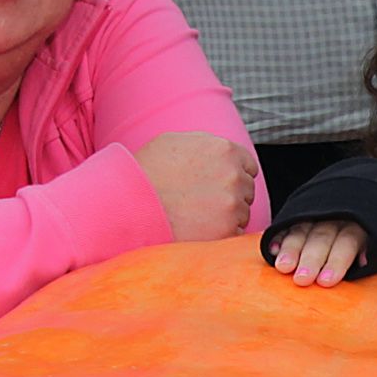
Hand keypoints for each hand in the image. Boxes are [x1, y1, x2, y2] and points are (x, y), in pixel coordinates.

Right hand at [135, 132, 256, 241]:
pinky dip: (221, 235)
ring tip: (195, 215)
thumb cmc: (146, 172)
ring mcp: (232, 204)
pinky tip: (198, 229)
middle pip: (247, 191)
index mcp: (225, 150)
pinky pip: (234, 234)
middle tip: (202, 202)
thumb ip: (206, 144)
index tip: (219, 185)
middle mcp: (233, 176)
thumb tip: (221, 150)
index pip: (248, 167)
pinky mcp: (226, 231)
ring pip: (242, 214)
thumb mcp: (175, 141)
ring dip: (226, 217)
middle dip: (230, 196)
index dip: (233, 177)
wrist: (128, 203)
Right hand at [268, 219, 367, 285]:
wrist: (351, 216)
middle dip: (311, 259)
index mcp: (358, 226)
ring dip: (291, 249)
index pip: (348, 241)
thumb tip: (364, 262)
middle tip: (302, 279)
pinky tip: (272, 250)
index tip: (326, 282)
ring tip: (283, 268)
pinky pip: (285, 226)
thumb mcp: (374, 245)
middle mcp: (335, 218)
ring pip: (301, 231)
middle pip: (322, 237)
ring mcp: (314, 217)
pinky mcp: (296, 218)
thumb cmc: (362, 247)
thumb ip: (367, 253)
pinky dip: (278, 238)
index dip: (337, 261)